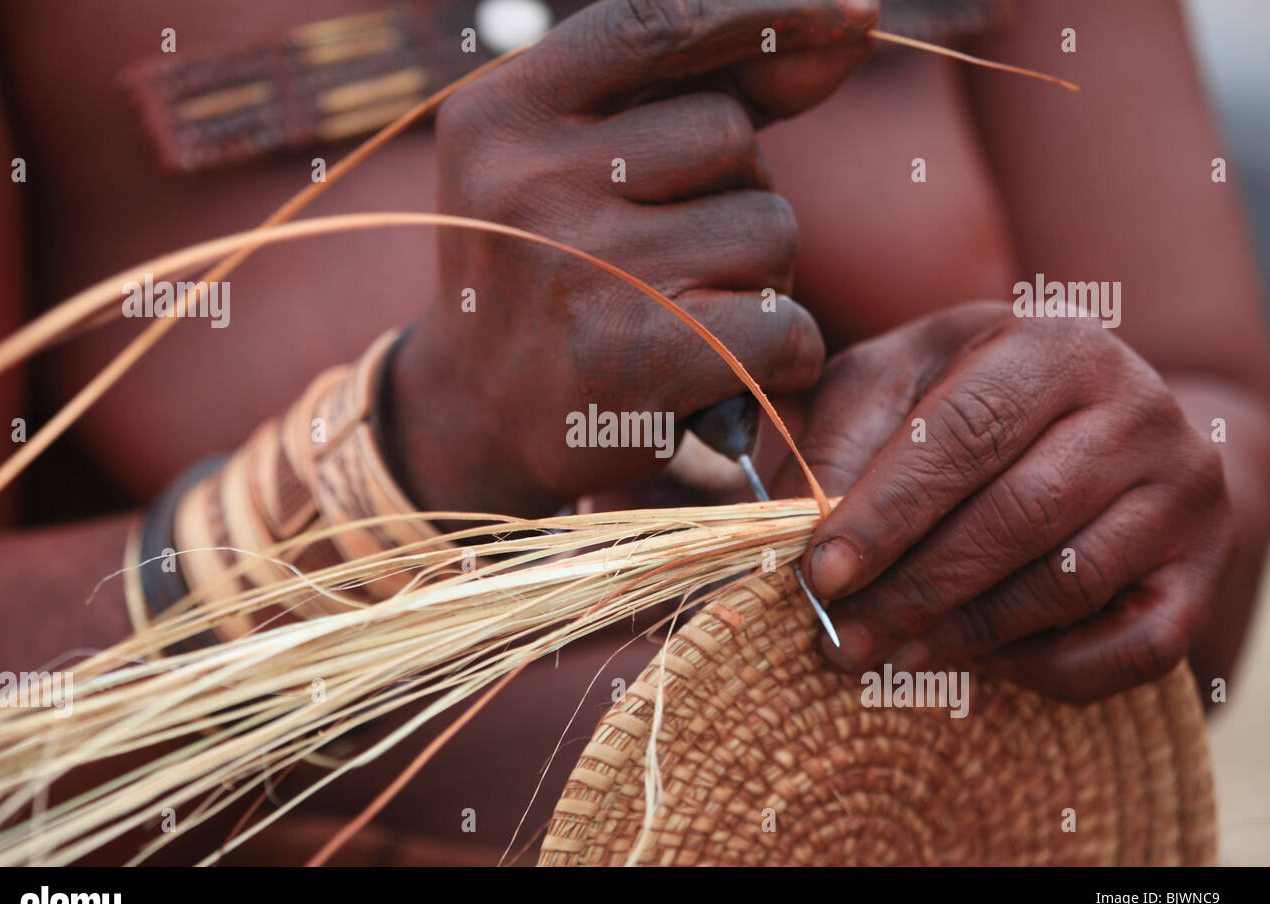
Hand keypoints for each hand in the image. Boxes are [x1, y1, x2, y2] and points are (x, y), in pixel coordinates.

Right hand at [392, 0, 876, 517]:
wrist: (481, 424)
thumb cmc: (552, 275)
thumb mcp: (576, 163)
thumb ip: (695, 88)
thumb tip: (855, 22)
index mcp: (502, 111)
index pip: (657, 19)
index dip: (769, 10)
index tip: (860, 16)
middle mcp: (529, 181)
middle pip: (729, 136)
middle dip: (735, 193)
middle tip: (668, 258)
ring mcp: (581, 270)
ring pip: (770, 227)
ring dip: (759, 276)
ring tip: (680, 314)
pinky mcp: (636, 359)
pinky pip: (786, 324)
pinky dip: (783, 354)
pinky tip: (723, 375)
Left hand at [777, 302, 1234, 700]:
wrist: (1101, 427)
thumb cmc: (965, 404)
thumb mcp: (893, 388)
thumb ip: (839, 439)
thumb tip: (789, 525)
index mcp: (1053, 344)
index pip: (964, 435)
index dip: (886, 513)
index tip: (822, 576)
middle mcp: (1138, 406)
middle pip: (1016, 515)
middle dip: (914, 590)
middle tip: (841, 641)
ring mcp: (1182, 489)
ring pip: (1065, 584)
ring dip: (965, 635)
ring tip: (889, 658)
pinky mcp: (1201, 568)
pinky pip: (1133, 647)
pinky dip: (1051, 670)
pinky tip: (983, 665)